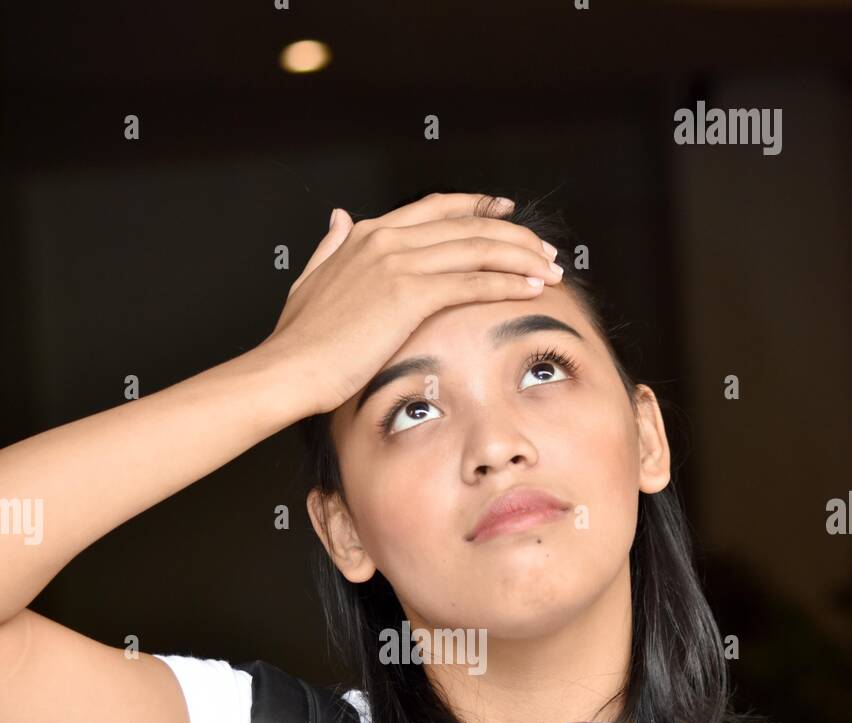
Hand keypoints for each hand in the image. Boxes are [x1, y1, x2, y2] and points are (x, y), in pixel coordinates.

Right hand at [258, 191, 563, 415]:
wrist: (287, 369)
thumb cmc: (298, 342)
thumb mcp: (310, 281)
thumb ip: (329, 248)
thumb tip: (339, 219)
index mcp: (366, 235)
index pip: (437, 210)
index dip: (477, 209)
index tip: (506, 213)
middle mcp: (385, 239)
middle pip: (467, 225)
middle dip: (513, 236)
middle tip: (543, 250)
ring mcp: (398, 263)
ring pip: (478, 248)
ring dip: (521, 257)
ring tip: (550, 270)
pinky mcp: (409, 294)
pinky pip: (473, 281)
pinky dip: (508, 282)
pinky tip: (532, 289)